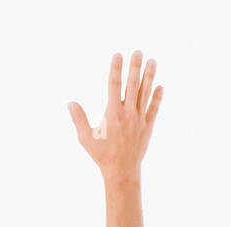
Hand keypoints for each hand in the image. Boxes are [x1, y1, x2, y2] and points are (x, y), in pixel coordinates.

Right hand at [67, 51, 162, 181]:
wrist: (122, 172)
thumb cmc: (102, 156)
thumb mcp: (86, 138)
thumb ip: (78, 119)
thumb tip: (70, 102)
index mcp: (112, 114)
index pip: (114, 85)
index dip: (116, 68)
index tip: (118, 55)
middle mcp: (127, 114)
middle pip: (133, 85)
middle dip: (135, 66)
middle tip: (138, 51)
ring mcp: (139, 120)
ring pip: (145, 93)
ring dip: (149, 76)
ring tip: (153, 61)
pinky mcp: (147, 127)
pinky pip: (154, 109)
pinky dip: (157, 97)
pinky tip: (160, 86)